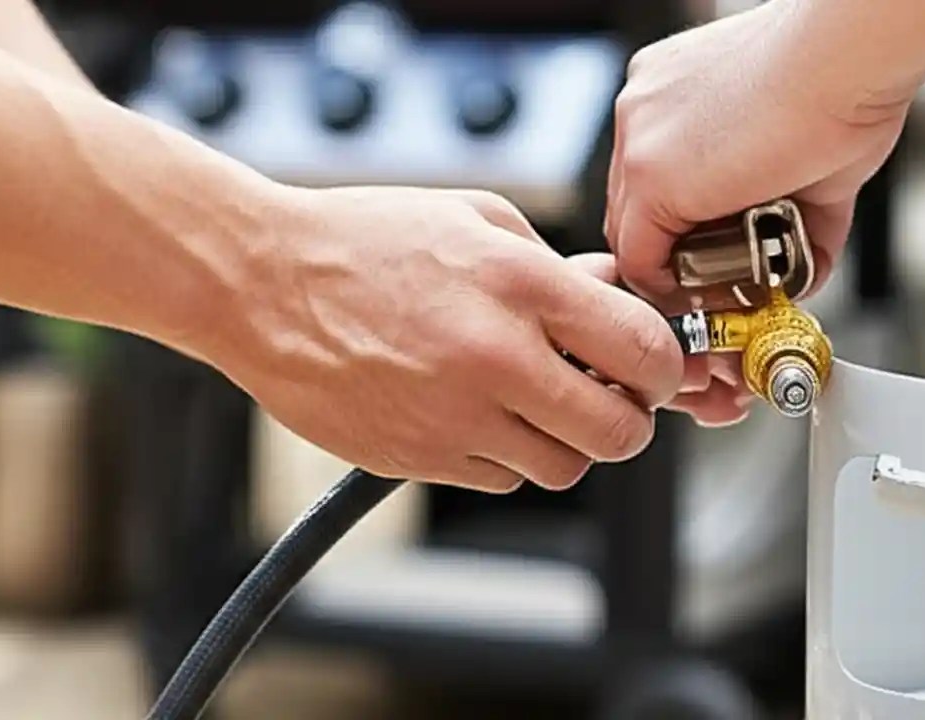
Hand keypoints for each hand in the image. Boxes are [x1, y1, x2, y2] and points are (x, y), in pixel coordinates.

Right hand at [210, 186, 683, 492]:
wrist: (262, 284)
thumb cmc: (361, 242)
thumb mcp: (472, 218)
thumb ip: (553, 263)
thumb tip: (610, 291)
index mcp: (520, 287)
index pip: (641, 351)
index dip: (663, 369)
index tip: (652, 371)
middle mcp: (495, 358)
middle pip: (616, 433)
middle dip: (626, 421)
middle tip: (609, 401)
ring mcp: (455, 417)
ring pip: (561, 467)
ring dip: (564, 442)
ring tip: (532, 402)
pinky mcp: (417, 458)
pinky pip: (498, 479)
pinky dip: (503, 456)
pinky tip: (475, 413)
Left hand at [605, 2, 917, 425]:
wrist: (852, 54)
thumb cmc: (846, 79)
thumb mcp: (801, 152)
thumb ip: (790, 213)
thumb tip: (803, 269)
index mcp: (669, 92)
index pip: (646, 180)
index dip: (677, 229)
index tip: (711, 257)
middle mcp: (643, 108)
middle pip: (632, 209)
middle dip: (675, 255)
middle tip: (720, 284)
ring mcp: (639, 142)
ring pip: (633, 236)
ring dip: (678, 273)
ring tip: (728, 289)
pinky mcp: (653, 178)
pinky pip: (641, 257)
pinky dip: (673, 287)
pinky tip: (713, 294)